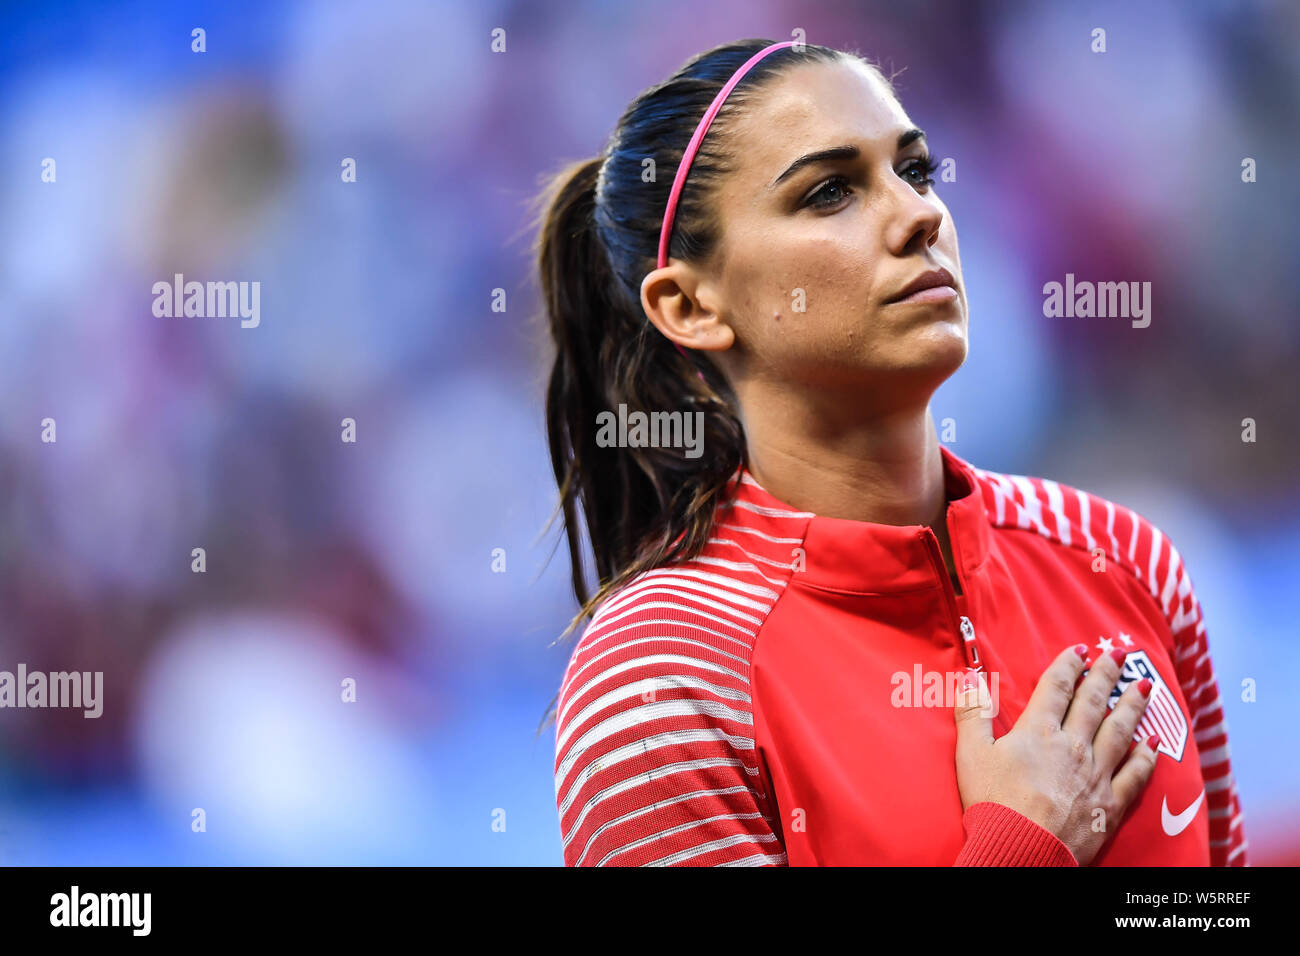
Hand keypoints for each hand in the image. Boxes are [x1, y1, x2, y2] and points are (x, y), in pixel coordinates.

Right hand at [953, 644, 1158, 864]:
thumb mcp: (971, 754)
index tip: (1082, 649)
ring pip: (1120, 731)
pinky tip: (1153, 743)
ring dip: (1133, 706)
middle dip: (1107, 676)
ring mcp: (1096, 774)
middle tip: (1121, 655)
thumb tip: (970, 677)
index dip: (1069, 665)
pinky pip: (1135, 774)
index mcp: (1039, 731)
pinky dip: (1146, 757)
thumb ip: (972, 713)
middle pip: (1093, 703)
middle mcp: (1073, 746)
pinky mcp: (1110, 803)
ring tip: (1145, 687)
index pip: (1057, 687)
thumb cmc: (993, 803)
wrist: (1022, 851)